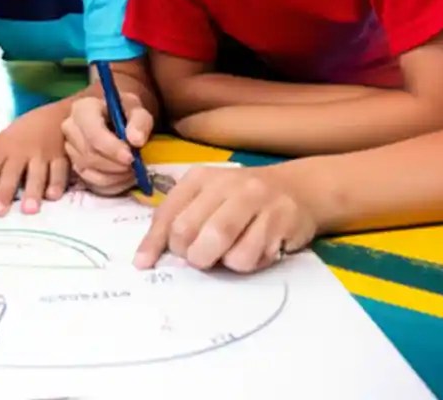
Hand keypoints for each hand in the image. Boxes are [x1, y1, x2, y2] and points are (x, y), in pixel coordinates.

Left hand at [0, 105, 69, 215]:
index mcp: (4, 147)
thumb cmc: (25, 134)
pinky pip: (60, 171)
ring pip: (37, 175)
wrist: (58, 115)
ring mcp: (43, 155)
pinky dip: (57, 184)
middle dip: (4, 192)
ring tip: (28, 210)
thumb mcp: (3, 142)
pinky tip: (52, 197)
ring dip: (32, 192)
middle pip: (11, 174)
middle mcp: (22, 151)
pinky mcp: (63, 157)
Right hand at [61, 94, 152, 195]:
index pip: (93, 133)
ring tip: (134, 171)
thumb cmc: (124, 112)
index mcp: (83, 110)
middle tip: (137, 167)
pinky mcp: (75, 166)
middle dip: (115, 165)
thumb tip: (136, 140)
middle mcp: (70, 129)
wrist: (115, 119)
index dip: (112, 149)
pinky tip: (125, 178)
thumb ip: (140, 122)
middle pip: (89, 155)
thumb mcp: (136, 110)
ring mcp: (70, 149)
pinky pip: (91, 182)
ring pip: (88, 171)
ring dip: (115, 176)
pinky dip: (111, 185)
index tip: (131, 158)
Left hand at [134, 165, 316, 272]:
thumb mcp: (206, 200)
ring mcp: (254, 199)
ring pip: (217, 243)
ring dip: (216, 261)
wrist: (298, 190)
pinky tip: (253, 250)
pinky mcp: (279, 219)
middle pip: (187, 230)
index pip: (167, 213)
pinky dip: (244, 264)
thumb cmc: (242, 201)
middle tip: (200, 257)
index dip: (153, 243)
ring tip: (226, 255)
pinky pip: (248, 256)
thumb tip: (145, 259)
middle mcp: (225, 184)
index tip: (144, 265)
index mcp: (200, 178)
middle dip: (188, 254)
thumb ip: (178, 222)